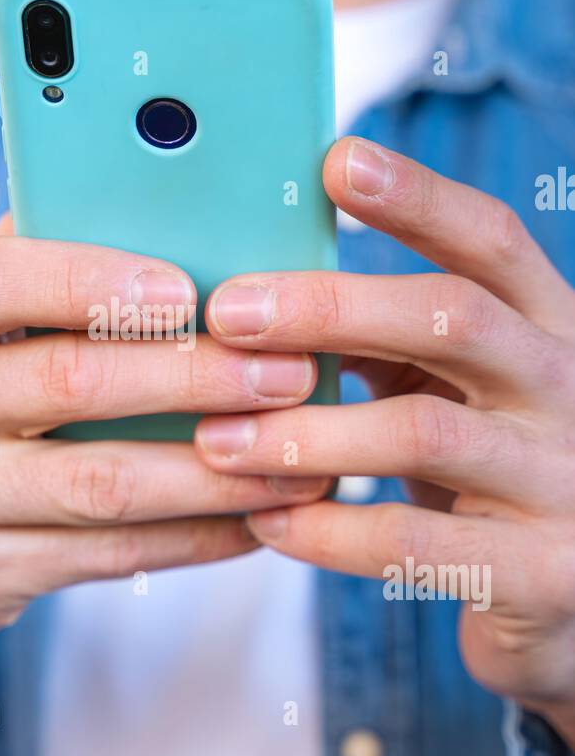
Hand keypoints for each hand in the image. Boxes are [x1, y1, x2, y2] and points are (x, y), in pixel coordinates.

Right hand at [0, 227, 327, 707]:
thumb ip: (34, 272)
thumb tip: (167, 209)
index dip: (94, 281)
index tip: (191, 290)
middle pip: (66, 385)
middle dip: (194, 377)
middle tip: (289, 373)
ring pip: (100, 485)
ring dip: (216, 473)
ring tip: (300, 459)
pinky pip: (104, 556)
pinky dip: (191, 539)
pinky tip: (254, 520)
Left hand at [195, 136, 574, 741]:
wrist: (572, 596)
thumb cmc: (485, 470)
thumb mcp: (456, 387)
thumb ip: (387, 339)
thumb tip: (252, 288)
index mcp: (546, 325)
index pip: (491, 240)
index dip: (418, 196)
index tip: (335, 159)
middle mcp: (568, 386)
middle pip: (454, 317)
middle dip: (331, 307)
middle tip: (227, 311)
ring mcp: (565, 480)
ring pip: (425, 433)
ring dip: (307, 433)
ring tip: (216, 439)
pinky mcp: (546, 571)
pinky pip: (419, 545)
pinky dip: (329, 534)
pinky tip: (267, 523)